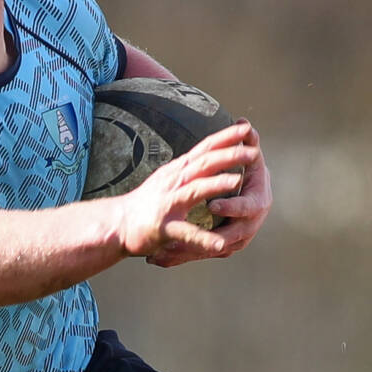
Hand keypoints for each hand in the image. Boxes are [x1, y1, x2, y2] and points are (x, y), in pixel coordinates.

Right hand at [116, 122, 259, 264]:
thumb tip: (208, 152)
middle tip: (253, 150)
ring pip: (195, 190)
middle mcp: (174, 181)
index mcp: (178, 170)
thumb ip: (189, 167)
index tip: (246, 127)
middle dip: (229, 155)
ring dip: (217, 184)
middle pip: (204, 163)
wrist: (118, 223)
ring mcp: (168, 203)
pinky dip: (203, 238)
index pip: (204, 148)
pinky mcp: (164, 227)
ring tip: (239, 180)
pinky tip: (220, 244)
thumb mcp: (169, 178)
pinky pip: (186, 233)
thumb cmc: (147, 202)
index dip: (225, 137)